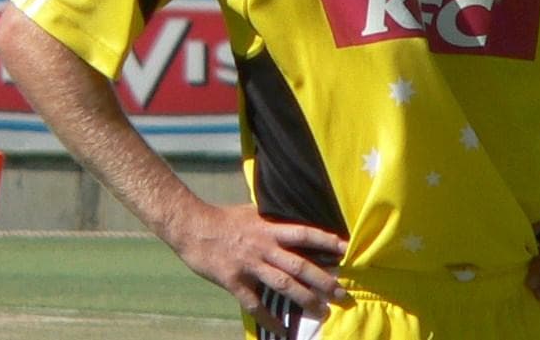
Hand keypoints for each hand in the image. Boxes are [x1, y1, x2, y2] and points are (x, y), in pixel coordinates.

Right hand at [172, 202, 348, 334]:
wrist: (193, 226)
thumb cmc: (225, 218)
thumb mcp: (253, 212)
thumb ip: (273, 219)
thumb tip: (292, 217)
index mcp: (270, 228)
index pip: (305, 233)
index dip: (326, 241)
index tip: (346, 249)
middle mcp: (264, 246)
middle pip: (299, 264)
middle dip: (323, 279)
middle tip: (342, 292)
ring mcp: (250, 265)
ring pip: (283, 285)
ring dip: (305, 300)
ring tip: (322, 311)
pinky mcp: (234, 281)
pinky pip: (255, 304)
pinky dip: (270, 318)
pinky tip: (282, 330)